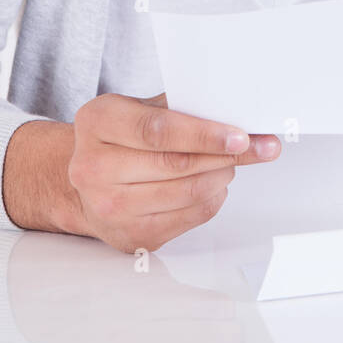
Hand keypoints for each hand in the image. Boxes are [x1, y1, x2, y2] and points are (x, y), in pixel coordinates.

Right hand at [67, 92, 280, 251]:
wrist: (86, 184)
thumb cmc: (120, 140)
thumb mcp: (137, 108)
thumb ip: (178, 106)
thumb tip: (233, 111)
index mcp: (98, 122)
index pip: (158, 130)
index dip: (204, 134)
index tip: (240, 136)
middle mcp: (94, 167)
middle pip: (177, 164)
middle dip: (226, 155)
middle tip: (256, 147)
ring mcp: (109, 207)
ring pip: (187, 192)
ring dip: (222, 175)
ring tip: (231, 161)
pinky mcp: (130, 236)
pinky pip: (189, 217)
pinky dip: (212, 198)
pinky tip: (214, 183)